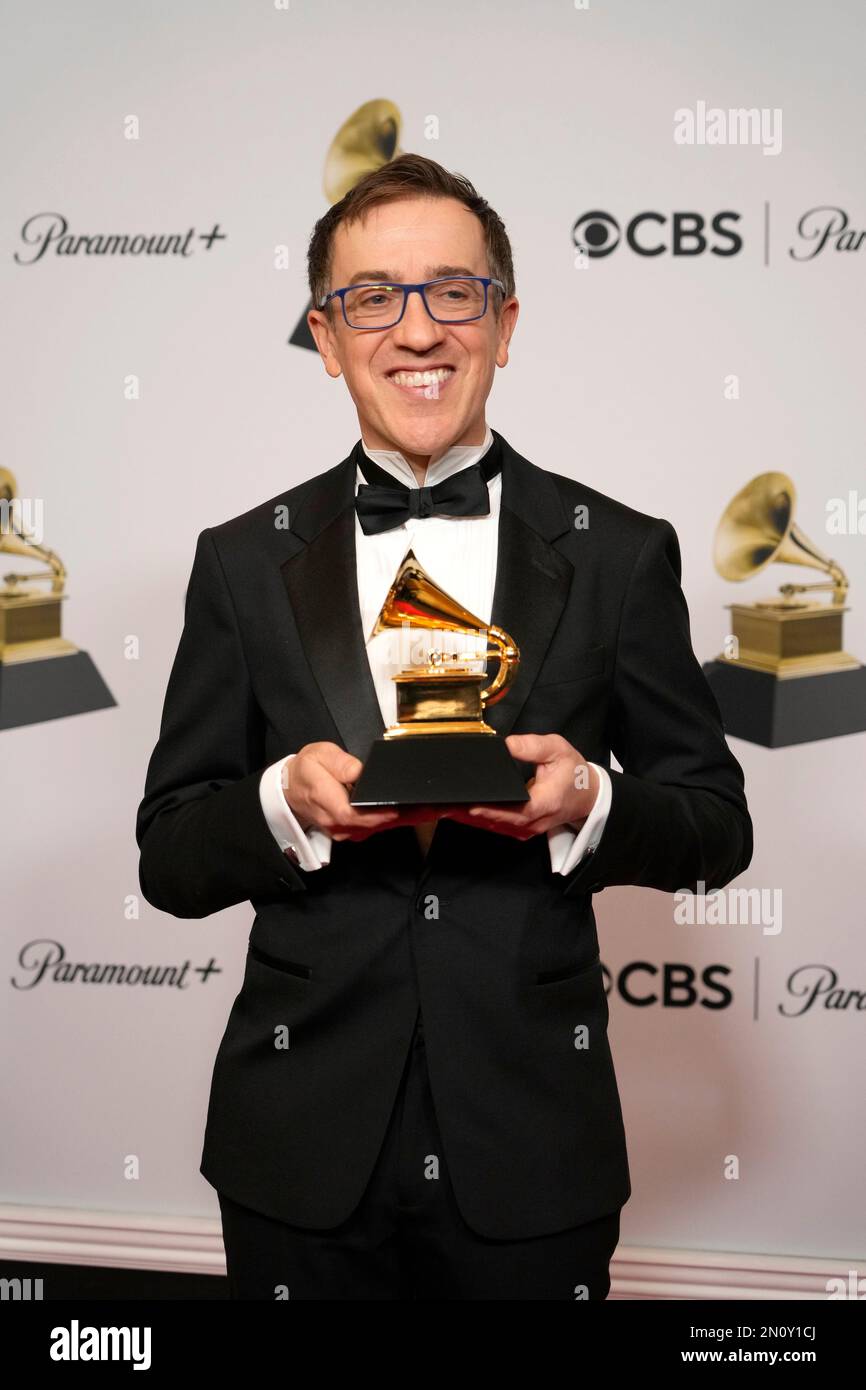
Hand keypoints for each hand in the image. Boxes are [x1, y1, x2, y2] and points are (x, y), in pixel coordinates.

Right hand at [282, 741, 444, 842]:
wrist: (291, 788)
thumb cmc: (307, 769)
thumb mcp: (319, 754)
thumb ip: (339, 763)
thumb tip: (359, 772)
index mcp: (324, 797)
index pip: (351, 813)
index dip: (375, 814)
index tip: (397, 808)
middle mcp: (332, 820)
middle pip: (366, 824)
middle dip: (395, 817)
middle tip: (424, 807)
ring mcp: (339, 829)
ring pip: (370, 828)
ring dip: (396, 820)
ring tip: (422, 809)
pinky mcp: (345, 831)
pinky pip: (368, 828)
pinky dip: (387, 821)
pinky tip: (405, 813)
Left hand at [438, 733, 598, 839]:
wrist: (588, 794)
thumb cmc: (573, 772)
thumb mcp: (557, 749)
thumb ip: (532, 746)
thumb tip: (507, 744)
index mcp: (545, 802)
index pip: (516, 810)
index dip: (493, 809)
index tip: (471, 804)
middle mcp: (536, 821)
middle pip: (500, 821)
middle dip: (473, 813)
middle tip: (448, 803)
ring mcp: (529, 829)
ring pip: (497, 826)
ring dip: (474, 817)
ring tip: (450, 805)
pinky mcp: (523, 830)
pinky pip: (500, 826)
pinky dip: (483, 818)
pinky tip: (466, 809)